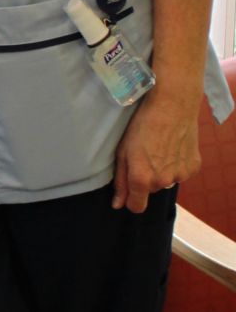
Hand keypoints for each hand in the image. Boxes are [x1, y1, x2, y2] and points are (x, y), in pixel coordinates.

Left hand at [112, 87, 201, 213]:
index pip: (136, 207)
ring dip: (162, 171)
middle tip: (145, 154)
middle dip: (146, 178)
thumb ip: (120, 181)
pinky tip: (173, 146)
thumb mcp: (123, 150)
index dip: (131, 199)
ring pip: (167, 181)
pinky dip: (177, 164)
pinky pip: (181, 172)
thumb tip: (118, 205)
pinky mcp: (193, 167)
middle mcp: (162, 182)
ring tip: (160, 147)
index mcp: (141, 179)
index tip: (130, 188)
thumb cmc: (142, 124)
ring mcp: (180, 175)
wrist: (172, 105)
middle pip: (151, 190)